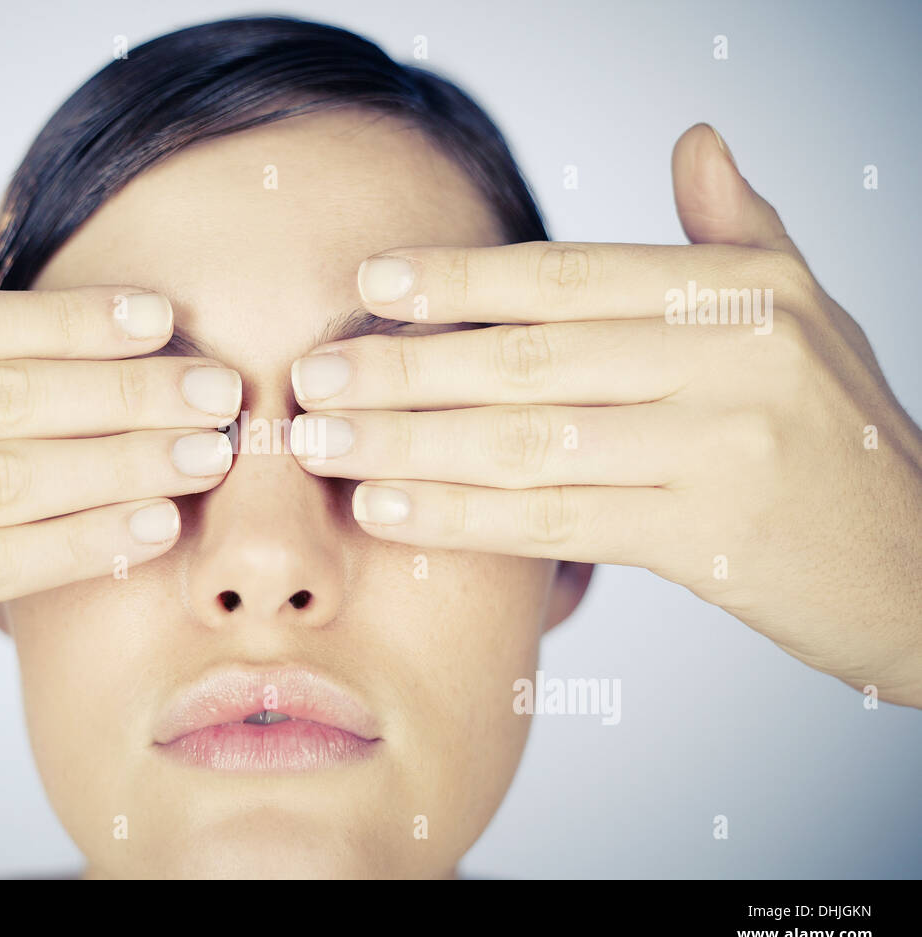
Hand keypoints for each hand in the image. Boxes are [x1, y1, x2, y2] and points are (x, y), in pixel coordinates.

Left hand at [289, 124, 921, 706]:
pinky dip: (462, 514)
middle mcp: (734, 354)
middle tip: (311, 377)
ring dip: (408, 441)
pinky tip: (388, 506)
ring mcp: (723, 445)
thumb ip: (734, 229)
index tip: (370, 285)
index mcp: (740, 290)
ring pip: (529, 438)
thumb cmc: (839, 437)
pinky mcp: (710, 533)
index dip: (461, 279)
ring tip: (322, 441)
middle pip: (529, 356)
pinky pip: (555, 519)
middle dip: (405, 368)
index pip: (568, 275)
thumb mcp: (804, 315)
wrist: (920, 563)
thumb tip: (696, 137)